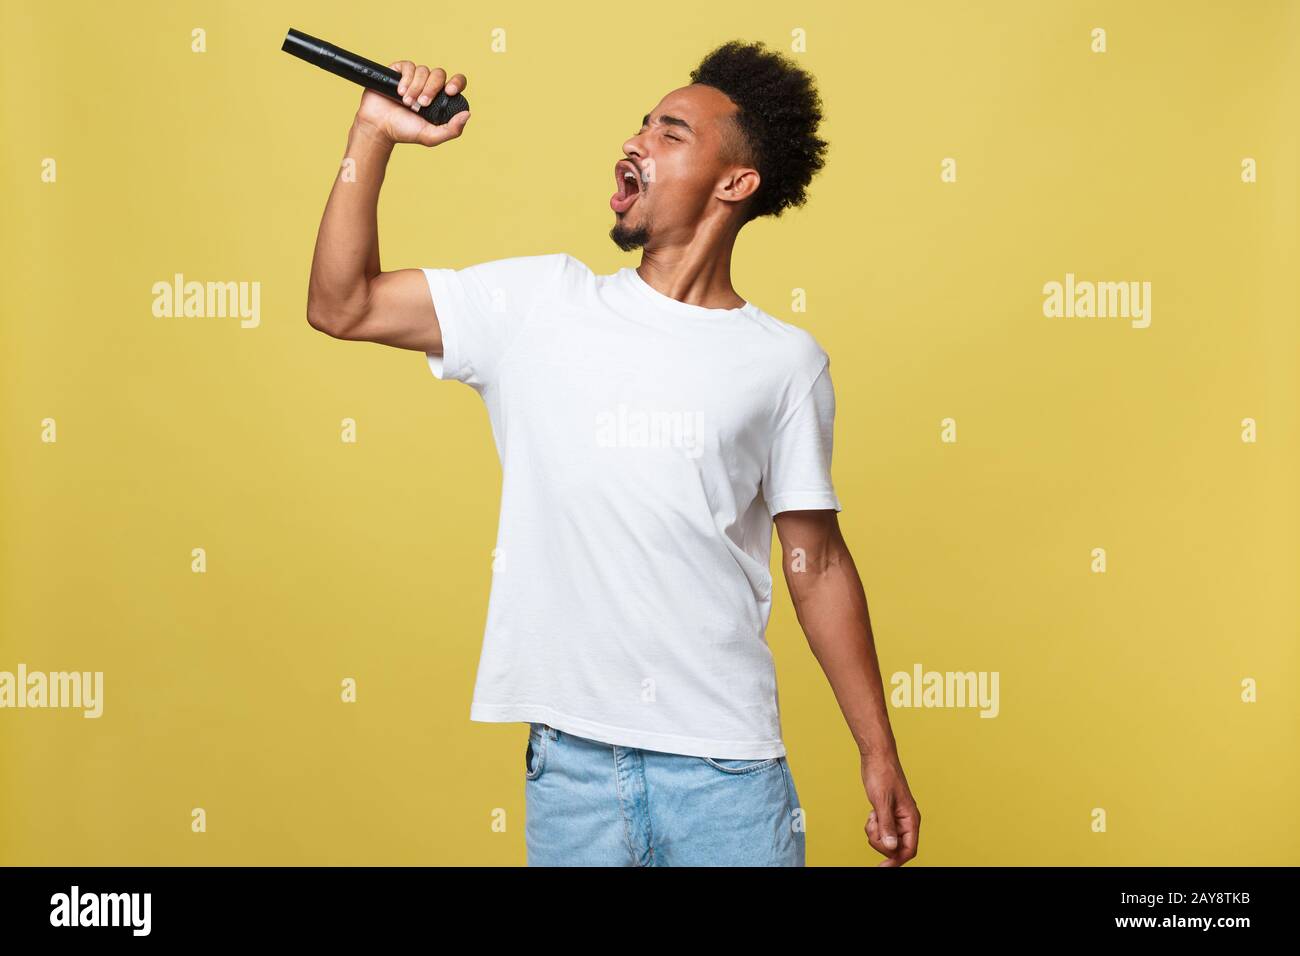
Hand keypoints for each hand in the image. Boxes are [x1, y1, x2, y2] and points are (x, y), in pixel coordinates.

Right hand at [355, 61, 469, 146]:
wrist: (379, 127)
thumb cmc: (404, 131)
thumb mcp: (431, 136)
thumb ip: (452, 130)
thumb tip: (467, 115)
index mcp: (440, 98)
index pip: (456, 82)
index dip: (456, 83)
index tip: (449, 92)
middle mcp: (428, 86)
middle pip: (439, 74)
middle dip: (431, 89)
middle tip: (421, 104)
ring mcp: (414, 78)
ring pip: (423, 70)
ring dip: (416, 87)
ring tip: (407, 103)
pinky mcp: (399, 72)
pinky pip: (408, 66)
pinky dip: (406, 79)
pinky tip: (399, 92)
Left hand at [861, 750, 919, 865]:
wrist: (877, 757)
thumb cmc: (882, 775)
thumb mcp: (881, 802)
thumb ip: (887, 826)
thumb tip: (890, 846)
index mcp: (911, 819)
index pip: (908, 849)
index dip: (896, 860)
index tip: (882, 867)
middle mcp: (907, 821)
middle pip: (895, 847)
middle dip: (881, 841)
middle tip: (873, 823)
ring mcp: (897, 818)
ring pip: (886, 839)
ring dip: (876, 832)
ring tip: (872, 815)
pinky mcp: (888, 814)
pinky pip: (881, 830)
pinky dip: (874, 826)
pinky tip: (872, 813)